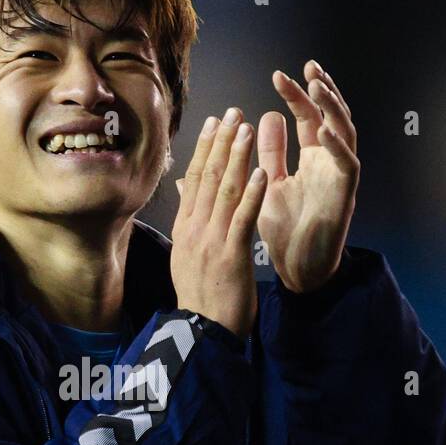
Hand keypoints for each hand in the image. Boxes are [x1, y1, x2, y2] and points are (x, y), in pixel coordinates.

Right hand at [171, 107, 267, 341]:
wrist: (202, 332)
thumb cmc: (200, 297)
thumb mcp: (186, 255)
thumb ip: (189, 221)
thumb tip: (185, 192)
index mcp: (186, 228)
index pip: (194, 179)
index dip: (204, 148)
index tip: (214, 122)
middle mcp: (195, 229)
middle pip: (208, 177)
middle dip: (222, 142)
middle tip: (233, 112)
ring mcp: (212, 241)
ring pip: (225, 191)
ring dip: (238, 158)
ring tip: (248, 128)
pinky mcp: (231, 256)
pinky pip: (242, 219)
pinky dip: (252, 194)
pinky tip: (261, 172)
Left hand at [256, 60, 359, 292]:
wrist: (297, 270)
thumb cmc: (285, 230)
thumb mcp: (269, 183)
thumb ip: (268, 153)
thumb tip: (261, 119)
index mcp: (313, 159)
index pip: (308, 117)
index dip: (297, 95)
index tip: (279, 75)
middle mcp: (330, 163)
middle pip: (332, 117)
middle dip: (322, 90)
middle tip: (309, 67)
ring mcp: (340, 177)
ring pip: (346, 133)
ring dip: (333, 108)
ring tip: (318, 85)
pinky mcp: (345, 196)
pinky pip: (348, 164)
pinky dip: (338, 146)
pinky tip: (324, 129)